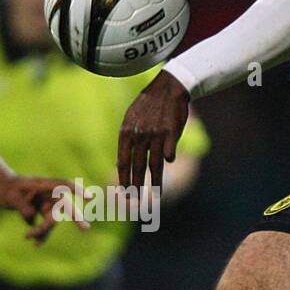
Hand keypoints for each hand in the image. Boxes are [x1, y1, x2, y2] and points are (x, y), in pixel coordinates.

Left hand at [0, 173, 87, 243]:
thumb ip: (21, 206)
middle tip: (86, 228)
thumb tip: (33, 217)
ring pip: (52, 221)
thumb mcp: (10, 196)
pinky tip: (35, 243)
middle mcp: (49, 194)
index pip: (65, 185)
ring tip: (27, 237)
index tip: (89, 197)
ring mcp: (48, 204)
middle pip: (64, 208)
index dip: (78, 191)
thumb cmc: (7, 188)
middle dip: (75, 218)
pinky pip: (47, 227)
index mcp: (44, 185)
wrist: (2, 188)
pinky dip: (41, 235)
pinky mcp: (44, 212)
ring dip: (42, 231)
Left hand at [118, 70, 188, 188]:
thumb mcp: (131, 120)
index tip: (124, 193)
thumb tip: (117, 165)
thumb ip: (126, 141)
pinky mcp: (171, 133)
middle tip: (136, 201)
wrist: (168, 87)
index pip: (123, 161)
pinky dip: (169, 159)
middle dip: (136, 187)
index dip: (124, 179)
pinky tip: (169, 164)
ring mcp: (156, 134)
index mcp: (126, 132)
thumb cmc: (149, 105)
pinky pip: (170, 153)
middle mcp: (139, 135)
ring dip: (155, 183)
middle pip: (137, 166)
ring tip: (155, 196)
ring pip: (154, 165)